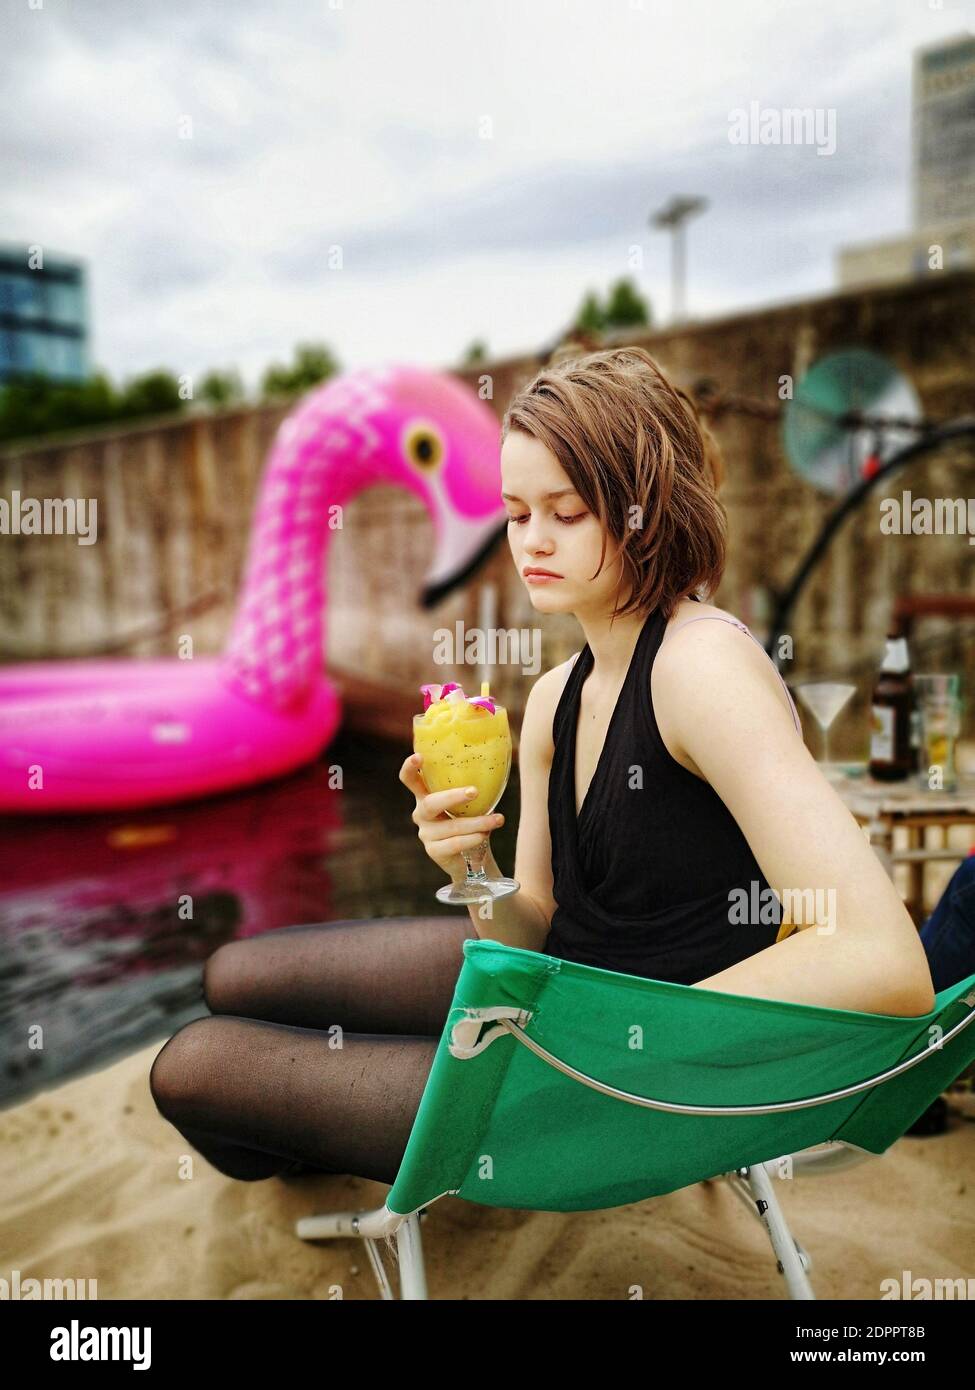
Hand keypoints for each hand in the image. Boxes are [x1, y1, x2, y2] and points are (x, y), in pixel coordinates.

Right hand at [399, 752, 503, 881]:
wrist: (471, 856)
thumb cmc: (470, 819)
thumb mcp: (469, 802)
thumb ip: (472, 786)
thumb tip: (498, 763)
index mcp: (426, 795)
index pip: (410, 779)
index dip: (410, 768)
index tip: (419, 757)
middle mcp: (422, 813)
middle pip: (431, 803)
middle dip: (453, 796)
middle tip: (474, 791)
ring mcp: (426, 833)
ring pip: (451, 826)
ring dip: (478, 822)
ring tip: (499, 819)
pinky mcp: (434, 851)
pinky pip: (454, 844)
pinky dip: (472, 839)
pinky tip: (484, 835)